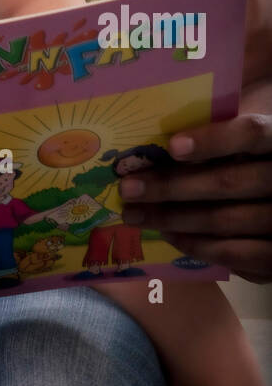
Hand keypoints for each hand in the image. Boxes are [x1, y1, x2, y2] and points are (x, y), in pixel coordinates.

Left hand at [118, 114, 271, 281]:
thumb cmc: (256, 159)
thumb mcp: (248, 141)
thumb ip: (221, 130)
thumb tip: (158, 132)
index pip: (251, 134)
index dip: (214, 140)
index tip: (172, 146)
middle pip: (228, 182)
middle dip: (171, 186)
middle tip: (128, 188)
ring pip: (225, 220)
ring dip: (173, 218)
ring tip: (136, 214)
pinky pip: (235, 254)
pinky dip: (197, 245)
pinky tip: (167, 235)